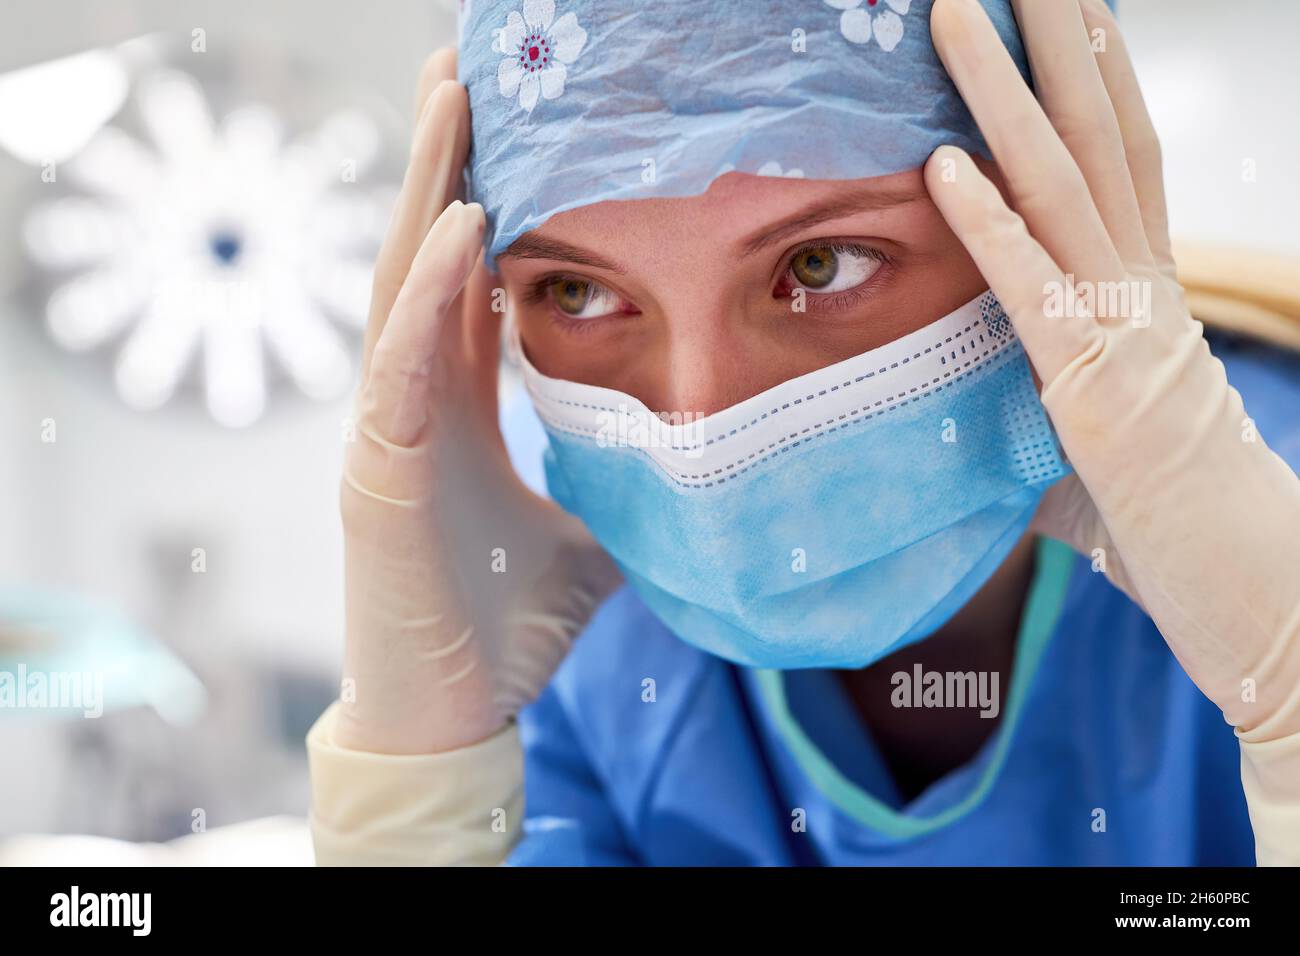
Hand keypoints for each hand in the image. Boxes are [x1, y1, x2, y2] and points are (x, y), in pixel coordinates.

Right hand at [334, 51, 619, 754]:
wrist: (455, 711)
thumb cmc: (508, 622)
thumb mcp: (591, 534)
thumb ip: (627, 484)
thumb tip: (710, 463)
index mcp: (460, 407)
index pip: (469, 282)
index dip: (487, 201)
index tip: (519, 126)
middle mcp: (417, 400)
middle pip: (426, 256)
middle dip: (447, 160)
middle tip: (464, 68)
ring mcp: (389, 429)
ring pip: (399, 286)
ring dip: (427, 190)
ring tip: (452, 98)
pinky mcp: (375, 471)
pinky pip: (398, 365)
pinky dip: (426, 295)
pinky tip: (458, 227)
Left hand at [925, 0, 1299, 736]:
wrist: (1255, 592)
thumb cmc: (1175, 521)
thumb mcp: (1100, 432)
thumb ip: (1050, 388)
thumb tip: (997, 383)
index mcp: (1147, 289)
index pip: (1122, 156)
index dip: (1096, 73)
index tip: (1068, 6)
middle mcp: (1143, 285)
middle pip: (1097, 134)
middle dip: (1052, 41)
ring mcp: (1122, 326)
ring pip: (1061, 182)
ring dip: (1002, 94)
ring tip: (953, 14)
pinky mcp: (1093, 384)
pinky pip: (1033, 285)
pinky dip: (989, 223)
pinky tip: (946, 165)